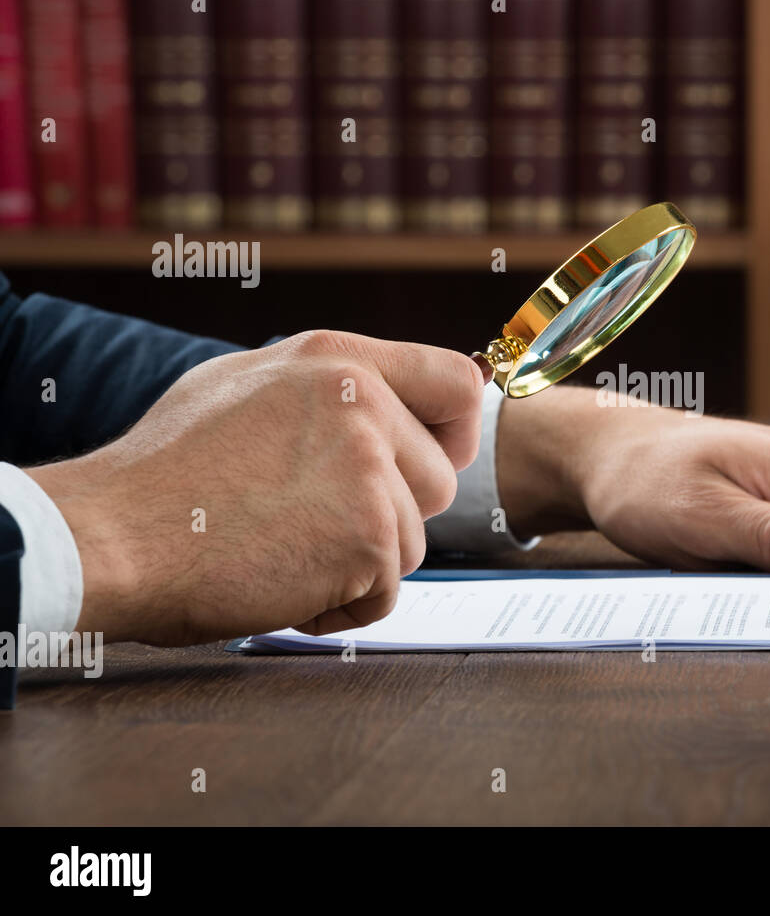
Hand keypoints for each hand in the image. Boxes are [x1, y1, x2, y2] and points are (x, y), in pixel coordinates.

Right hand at [27, 330, 487, 644]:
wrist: (112, 538)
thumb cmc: (166, 472)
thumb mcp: (246, 385)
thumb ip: (327, 389)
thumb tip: (387, 399)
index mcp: (339, 360)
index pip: (458, 383)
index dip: (454, 434)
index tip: (429, 461)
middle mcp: (365, 401)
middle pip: (440, 480)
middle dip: (392, 515)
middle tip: (315, 524)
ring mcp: (370, 468)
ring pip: (413, 542)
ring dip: (359, 565)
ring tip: (283, 551)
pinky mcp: (368, 536)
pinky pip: (386, 591)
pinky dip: (342, 607)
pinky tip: (283, 584)